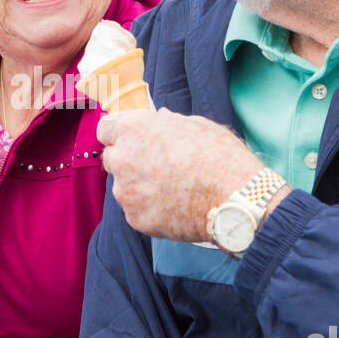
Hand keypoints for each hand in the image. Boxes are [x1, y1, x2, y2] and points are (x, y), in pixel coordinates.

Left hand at [96, 108, 278, 241]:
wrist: (234, 199)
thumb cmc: (220, 156)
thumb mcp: (197, 125)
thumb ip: (169, 122)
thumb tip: (160, 119)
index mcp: (133, 129)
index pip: (105, 128)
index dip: (119, 134)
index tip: (130, 140)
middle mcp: (122, 159)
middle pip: (111, 158)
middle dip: (128, 161)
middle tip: (156, 167)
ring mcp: (125, 192)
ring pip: (124, 187)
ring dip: (139, 187)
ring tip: (173, 190)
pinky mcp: (135, 218)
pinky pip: (137, 211)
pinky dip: (151, 210)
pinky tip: (175, 207)